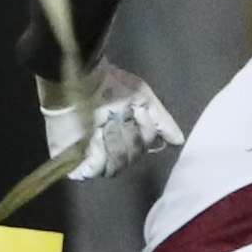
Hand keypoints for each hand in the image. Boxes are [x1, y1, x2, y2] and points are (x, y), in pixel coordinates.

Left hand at [39, 61, 186, 180]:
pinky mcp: (73, 161)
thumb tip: (178, 141)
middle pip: (131, 160)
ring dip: (114, 143)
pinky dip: (99, 154)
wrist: (79, 80)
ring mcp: (91, 157)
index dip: (143, 132)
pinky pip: (94, 170)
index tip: (134, 112)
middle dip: (128, 136)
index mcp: (125, 136)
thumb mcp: (143, 98)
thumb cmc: (109, 85)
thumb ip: (162, 121)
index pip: (142, 150)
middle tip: (117, 116)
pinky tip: (95, 137)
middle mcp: (109, 149)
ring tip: (104, 124)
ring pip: (115, 168)